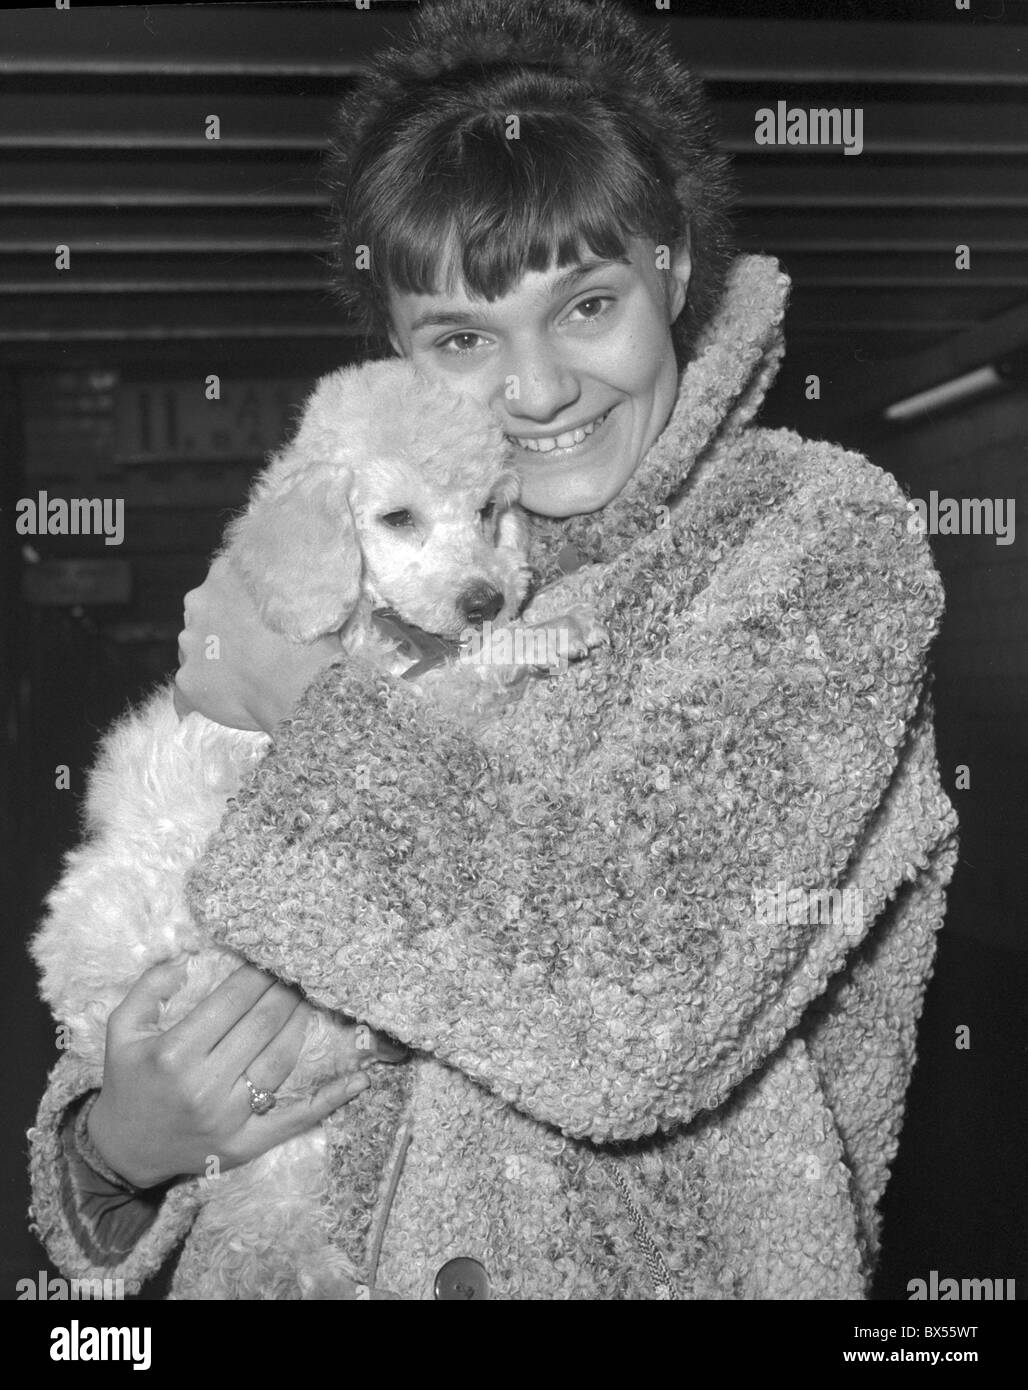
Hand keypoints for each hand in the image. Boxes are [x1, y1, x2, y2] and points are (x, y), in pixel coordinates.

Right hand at [87, 959, 405, 1188]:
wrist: (124, 1151)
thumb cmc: (128, 1081)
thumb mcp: (122, 1030)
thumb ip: (149, 989)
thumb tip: (186, 958)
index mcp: (175, 1054)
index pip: (231, 1001)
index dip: (258, 973)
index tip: (276, 953)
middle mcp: (204, 1086)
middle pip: (261, 1026)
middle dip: (287, 992)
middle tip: (305, 969)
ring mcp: (229, 1118)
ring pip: (280, 1061)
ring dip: (303, 1026)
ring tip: (316, 1000)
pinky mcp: (246, 1144)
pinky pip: (295, 1119)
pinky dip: (330, 1099)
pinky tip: (359, 1079)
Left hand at [173, 555, 342, 732]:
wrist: (296, 680)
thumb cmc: (305, 633)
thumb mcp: (296, 590)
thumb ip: (273, 585)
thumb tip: (277, 594)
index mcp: (224, 574)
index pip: (222, 579)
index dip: (238, 600)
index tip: (254, 614)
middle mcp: (199, 603)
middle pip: (202, 614)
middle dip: (219, 629)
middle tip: (251, 648)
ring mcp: (189, 643)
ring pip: (194, 650)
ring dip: (212, 660)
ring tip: (244, 677)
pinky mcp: (187, 679)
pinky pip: (189, 690)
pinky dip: (204, 694)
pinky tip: (228, 699)